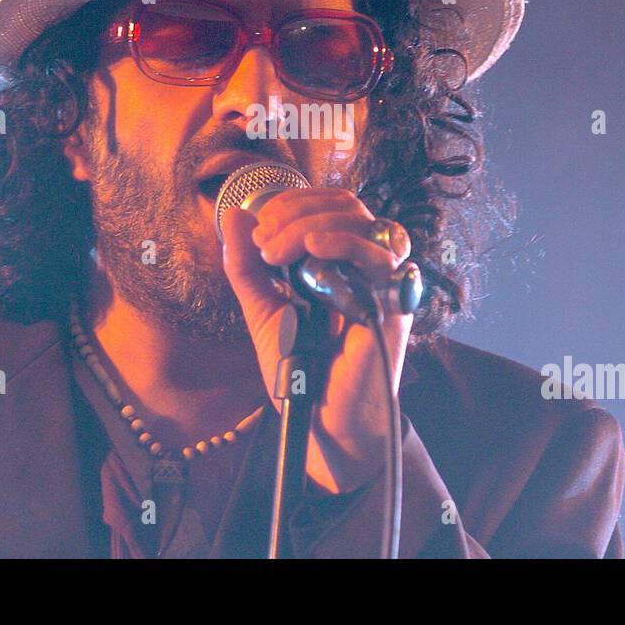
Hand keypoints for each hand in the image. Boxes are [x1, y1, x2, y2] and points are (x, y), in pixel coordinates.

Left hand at [220, 188, 413, 494]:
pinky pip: (380, 260)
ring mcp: (380, 284)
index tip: (258, 229)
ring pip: (363, 223)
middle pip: (346, 206)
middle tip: (265, 241)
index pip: (327, 205)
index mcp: (338, 261)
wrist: (319, 421)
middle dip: (297, 210)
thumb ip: (247, 267)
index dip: (292, 203)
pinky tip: (313, 249)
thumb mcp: (263, 310)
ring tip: (278, 253)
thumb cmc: (299, 369)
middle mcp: (364, 266)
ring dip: (313, 224)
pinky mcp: (390, 307)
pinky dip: (345, 243)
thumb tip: (235, 216)